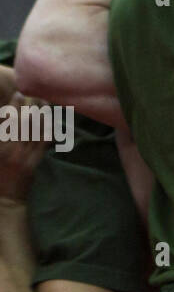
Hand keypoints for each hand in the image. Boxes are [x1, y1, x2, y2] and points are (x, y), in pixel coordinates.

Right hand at [0, 68, 50, 201]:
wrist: (5, 200)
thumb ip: (0, 133)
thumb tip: (4, 116)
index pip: (7, 121)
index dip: (14, 106)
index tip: (18, 94)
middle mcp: (12, 150)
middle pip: (24, 123)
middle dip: (30, 106)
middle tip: (35, 92)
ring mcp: (25, 157)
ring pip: (35, 131)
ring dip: (41, 114)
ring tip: (44, 101)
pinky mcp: (35, 163)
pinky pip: (43, 144)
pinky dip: (47, 130)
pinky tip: (50, 120)